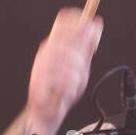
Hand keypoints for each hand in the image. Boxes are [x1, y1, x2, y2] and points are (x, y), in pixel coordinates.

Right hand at [26, 8, 103, 134]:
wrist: (48, 111)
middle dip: (81, 59)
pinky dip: (71, 87)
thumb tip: (97, 23)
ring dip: (76, 76)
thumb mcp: (80, 64)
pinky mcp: (38, 82)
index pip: (62, 24)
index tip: (92, 27)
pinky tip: (69, 91)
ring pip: (69, 63)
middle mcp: (45, 52)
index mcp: (53, 45)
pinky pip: (63, 80)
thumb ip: (87, 45)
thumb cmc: (63, 87)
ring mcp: (41, 66)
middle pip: (69, 44)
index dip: (78, 23)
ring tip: (74, 84)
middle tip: (81, 70)